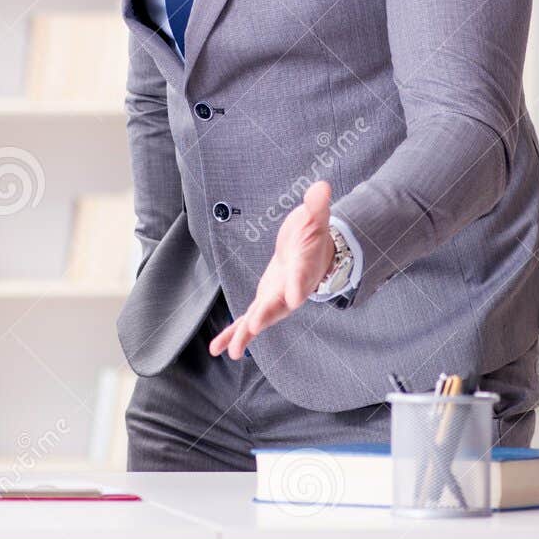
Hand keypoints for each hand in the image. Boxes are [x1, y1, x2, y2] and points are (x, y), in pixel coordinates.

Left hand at [209, 180, 335, 360]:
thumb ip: (317, 205)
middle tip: (255, 326)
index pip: (302, 276)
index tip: (295, 298)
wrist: (312, 254)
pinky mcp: (264, 302)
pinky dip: (233, 334)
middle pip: (279, 304)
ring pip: (261, 318)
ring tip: (231, 351)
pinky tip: (217, 349)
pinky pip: (248, 321)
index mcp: (304, 268)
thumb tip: (321, 187)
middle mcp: (291, 290)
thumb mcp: (315, 217)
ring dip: (246, 333)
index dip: (297, 285)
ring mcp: (276, 299)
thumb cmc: (313, 234)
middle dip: (266, 314)